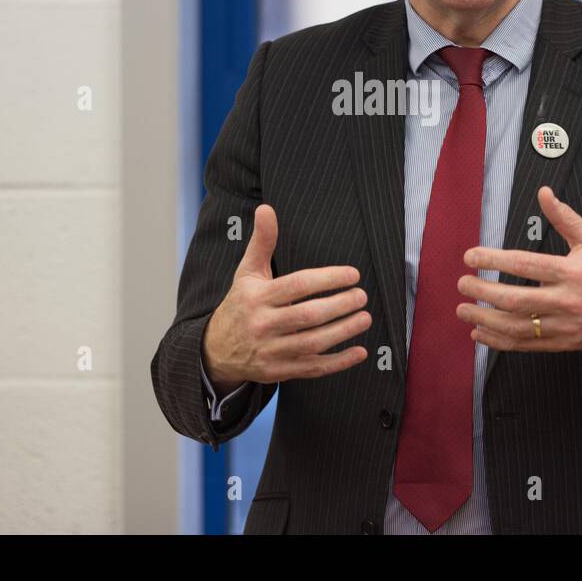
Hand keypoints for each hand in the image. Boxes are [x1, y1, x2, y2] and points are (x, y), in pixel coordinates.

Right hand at [202, 203, 371, 386]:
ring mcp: (271, 351)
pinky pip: (313, 368)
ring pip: (313, 343)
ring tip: (365, 317)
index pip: (297, 285)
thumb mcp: (247, 272)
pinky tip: (359, 352)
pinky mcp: (279, 372)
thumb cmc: (240, 304)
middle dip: (340, 305)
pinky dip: (338, 362)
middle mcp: (262, 325)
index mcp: (256, 297)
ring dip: (344, 331)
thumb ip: (262, 242)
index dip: (328, 279)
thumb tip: (266, 209)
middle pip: (308, 315)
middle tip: (362, 296)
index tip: (353, 275)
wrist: (216, 349)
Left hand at [455, 185, 581, 351]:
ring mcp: (564, 326)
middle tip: (462, 284)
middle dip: (484, 293)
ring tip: (464, 310)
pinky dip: (500, 341)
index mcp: (572, 272)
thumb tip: (544, 192)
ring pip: (518, 327)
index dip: (494, 261)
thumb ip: (565, 218)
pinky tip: (480, 332)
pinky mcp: (562, 344)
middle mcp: (567, 301)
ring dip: (486, 320)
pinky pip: (525, 346)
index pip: (525, 265)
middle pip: (516, 300)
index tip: (470, 257)